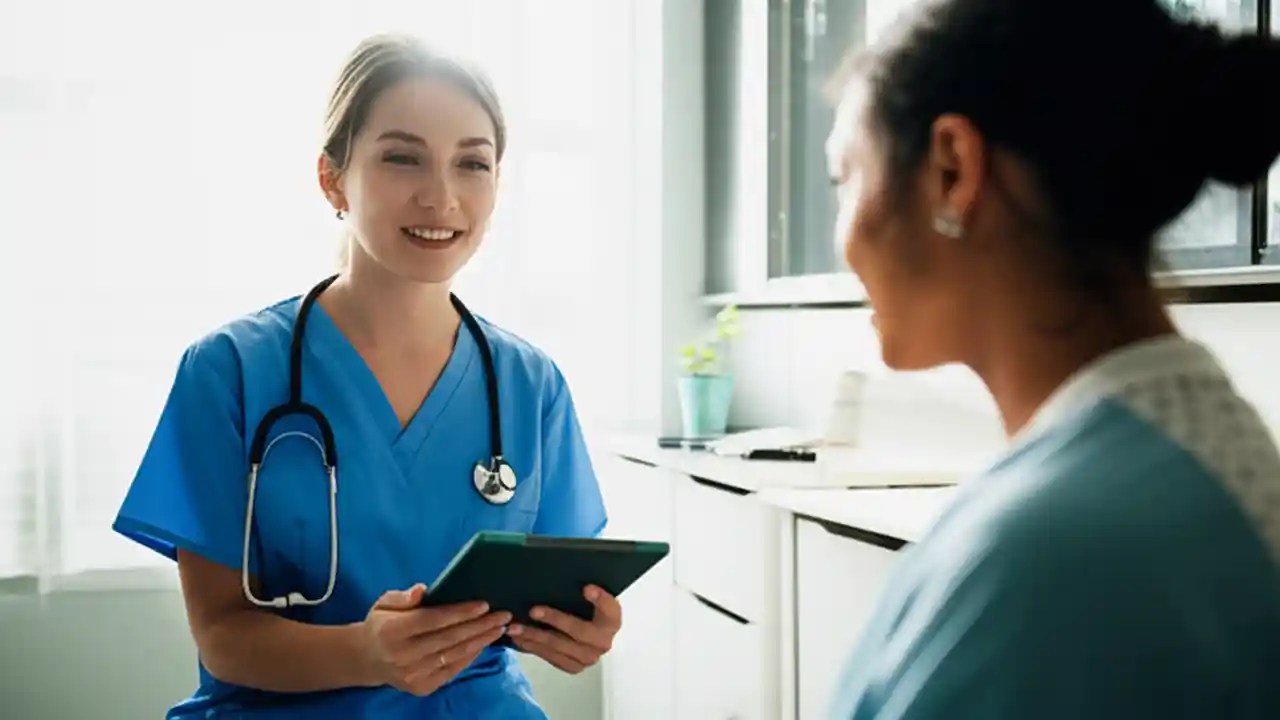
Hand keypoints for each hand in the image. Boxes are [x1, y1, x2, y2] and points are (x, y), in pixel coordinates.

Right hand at [359, 584, 510, 695]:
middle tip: (503, 615)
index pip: (433, 620)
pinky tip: (484, 642)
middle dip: (480, 626)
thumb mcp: (384, 603)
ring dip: (481, 640)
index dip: (460, 613)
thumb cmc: (382, 624)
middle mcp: (403, 656)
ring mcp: (413, 675)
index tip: (484, 604)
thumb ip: (403, 597)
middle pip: (449, 638)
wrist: (368, 659)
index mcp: (392, 631)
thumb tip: (423, 590)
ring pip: (454, 655)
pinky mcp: (422, 687)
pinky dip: (471, 656)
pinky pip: (452, 669)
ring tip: (500, 627)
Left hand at [506, 585, 621, 673]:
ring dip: (536, 637)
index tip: (587, 588)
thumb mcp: (589, 597)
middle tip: (534, 611)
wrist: (588, 632)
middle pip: (580, 632)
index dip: (600, 599)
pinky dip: (534, 648)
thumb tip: (573, 578)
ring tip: (516, 628)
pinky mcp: (574, 666)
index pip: (610, 609)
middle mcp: (603, 642)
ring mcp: (588, 657)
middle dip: (555, 620)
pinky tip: (520, 638)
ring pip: (561, 648)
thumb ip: (585, 591)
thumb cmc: (585, 609)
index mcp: (612, 620)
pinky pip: (552, 658)